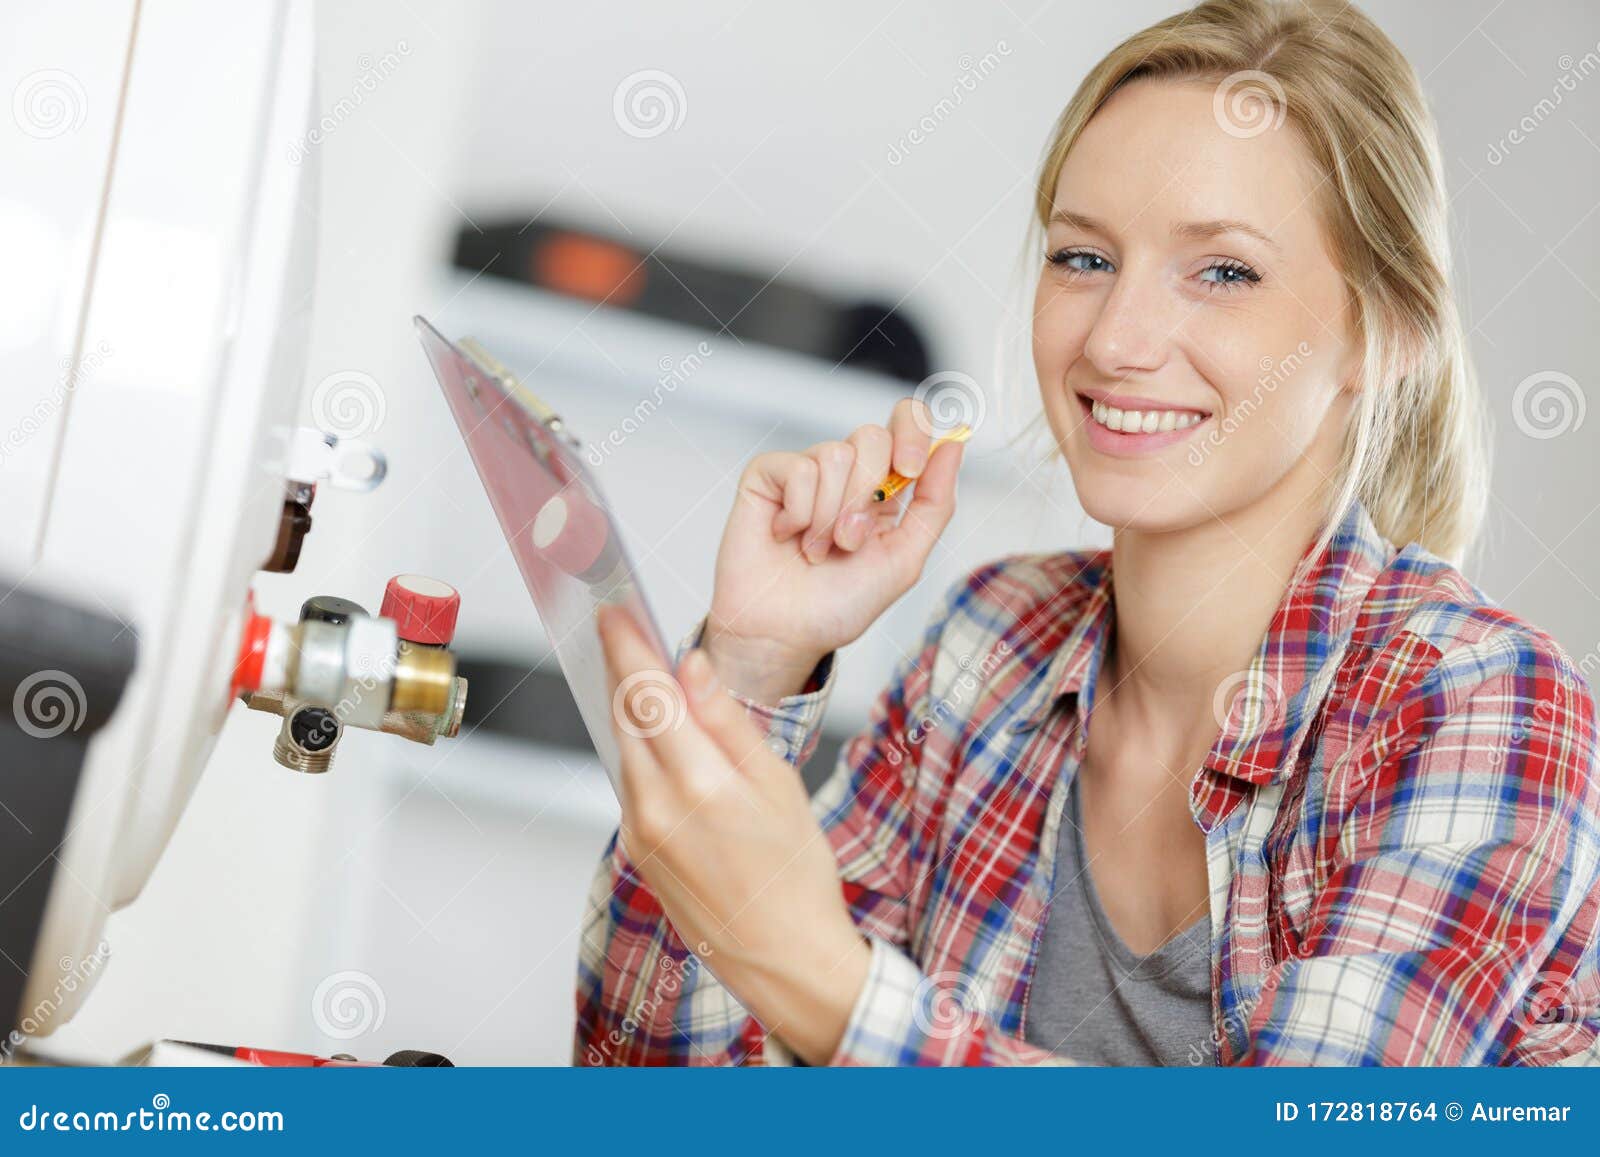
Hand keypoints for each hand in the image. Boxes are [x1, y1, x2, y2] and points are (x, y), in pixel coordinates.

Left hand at [598, 602, 870, 1064]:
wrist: (783, 956)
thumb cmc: (795, 873)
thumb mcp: (779, 784)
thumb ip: (728, 720)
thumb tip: (692, 667)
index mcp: (698, 783)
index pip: (647, 694)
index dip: (626, 646)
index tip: (612, 612)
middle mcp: (655, 808)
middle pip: (624, 717)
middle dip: (623, 669)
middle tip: (623, 628)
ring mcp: (639, 833)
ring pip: (624, 749)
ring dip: (630, 709)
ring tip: (646, 674)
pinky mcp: (636, 851)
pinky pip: (631, 783)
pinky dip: (640, 751)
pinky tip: (661, 740)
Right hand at [705, 397, 962, 703]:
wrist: (783, 633)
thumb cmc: (840, 603)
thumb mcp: (904, 559)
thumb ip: (935, 502)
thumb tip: (955, 443)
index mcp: (885, 487)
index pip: (907, 423)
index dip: (913, 433)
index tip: (909, 470)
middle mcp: (847, 473)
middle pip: (872, 437)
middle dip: (865, 496)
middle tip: (849, 542)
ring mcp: (806, 470)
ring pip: (834, 454)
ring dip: (829, 516)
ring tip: (815, 550)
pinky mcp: (768, 475)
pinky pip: (798, 468)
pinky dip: (798, 513)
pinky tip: (785, 535)